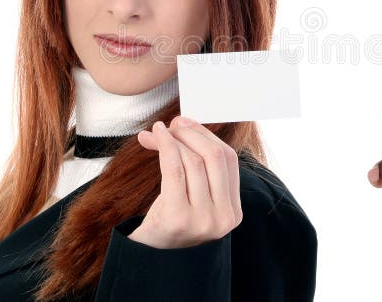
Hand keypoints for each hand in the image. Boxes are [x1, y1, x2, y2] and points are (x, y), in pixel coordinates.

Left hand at [131, 116, 241, 248]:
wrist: (148, 258)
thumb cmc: (169, 222)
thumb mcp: (193, 197)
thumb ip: (196, 165)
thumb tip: (178, 123)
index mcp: (233, 212)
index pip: (228, 160)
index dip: (207, 136)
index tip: (186, 123)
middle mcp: (223, 218)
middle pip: (214, 156)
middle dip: (191, 133)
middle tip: (172, 125)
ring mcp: (202, 220)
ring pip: (193, 161)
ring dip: (174, 139)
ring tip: (158, 134)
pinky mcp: (178, 217)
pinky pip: (174, 169)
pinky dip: (165, 146)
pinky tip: (154, 136)